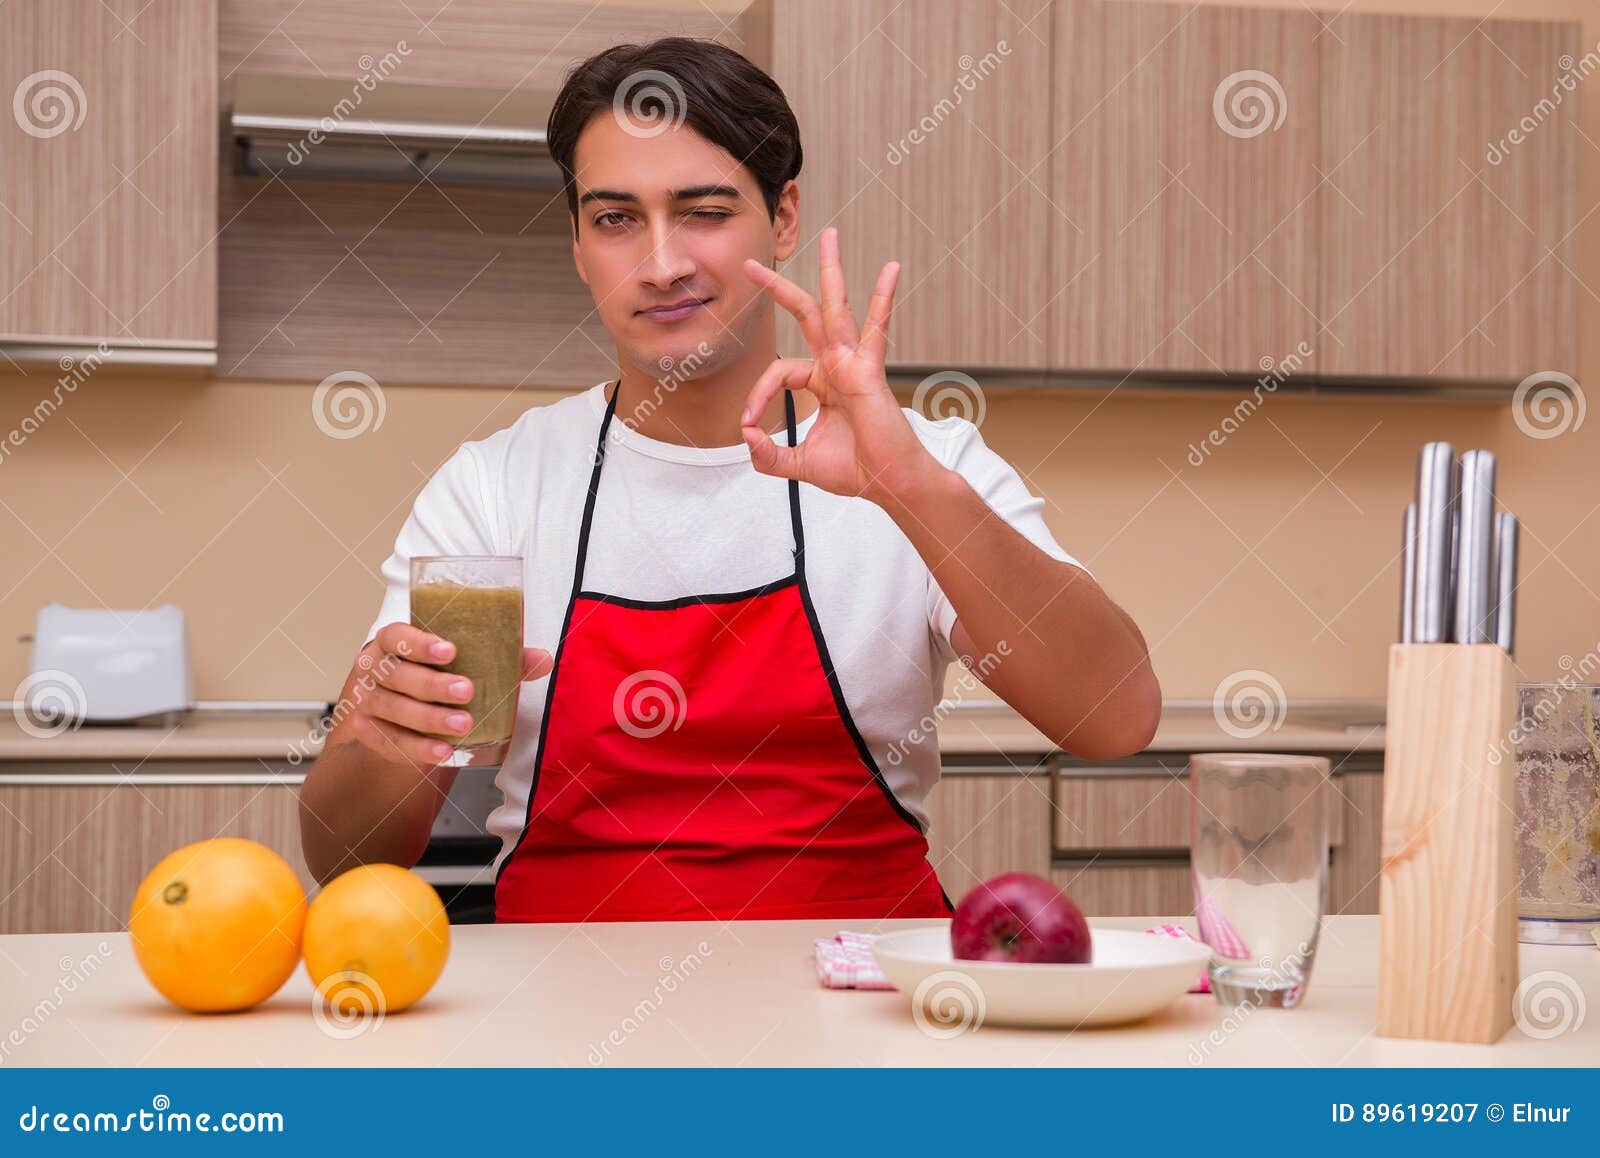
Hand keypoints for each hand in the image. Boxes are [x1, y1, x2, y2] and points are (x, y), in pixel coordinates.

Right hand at [334, 623, 552, 765]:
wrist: (398, 708)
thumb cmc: (432, 672)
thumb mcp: (461, 661)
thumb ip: (501, 658)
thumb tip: (543, 659)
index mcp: (393, 641)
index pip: (397, 635)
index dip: (419, 643)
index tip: (450, 651)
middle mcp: (374, 668)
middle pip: (397, 675)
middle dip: (432, 685)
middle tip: (466, 691)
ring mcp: (366, 700)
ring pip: (393, 709)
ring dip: (429, 719)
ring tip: (463, 724)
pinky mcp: (368, 731)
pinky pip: (391, 741)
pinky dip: (418, 748)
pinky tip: (443, 751)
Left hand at [739, 227, 944, 506]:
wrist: (891, 483)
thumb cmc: (856, 470)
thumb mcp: (798, 464)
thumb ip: (768, 455)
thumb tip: (745, 435)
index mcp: (822, 382)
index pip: (779, 371)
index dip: (757, 394)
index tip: (748, 423)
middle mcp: (837, 365)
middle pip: (806, 315)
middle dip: (778, 288)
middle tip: (750, 263)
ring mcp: (853, 364)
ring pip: (836, 309)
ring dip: (831, 271)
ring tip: (829, 236)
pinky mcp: (869, 372)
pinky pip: (876, 329)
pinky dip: (883, 298)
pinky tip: (891, 269)